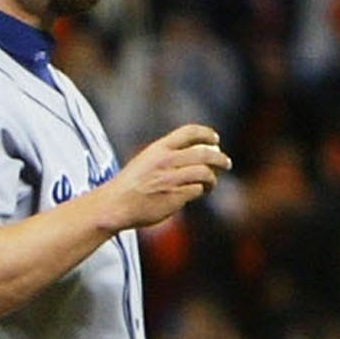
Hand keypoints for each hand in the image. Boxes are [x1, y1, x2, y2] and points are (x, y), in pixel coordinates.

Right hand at [94, 124, 229, 234]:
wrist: (114, 206)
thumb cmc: (129, 186)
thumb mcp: (144, 162)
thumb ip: (165, 157)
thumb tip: (194, 157)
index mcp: (158, 149)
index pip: (189, 132)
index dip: (206, 134)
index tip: (215, 140)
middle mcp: (166, 161)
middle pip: (204, 152)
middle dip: (220, 158)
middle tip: (226, 163)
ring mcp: (171, 178)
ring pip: (205, 172)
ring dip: (213, 178)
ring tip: (211, 183)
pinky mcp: (175, 196)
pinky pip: (197, 189)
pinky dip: (201, 191)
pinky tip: (198, 193)